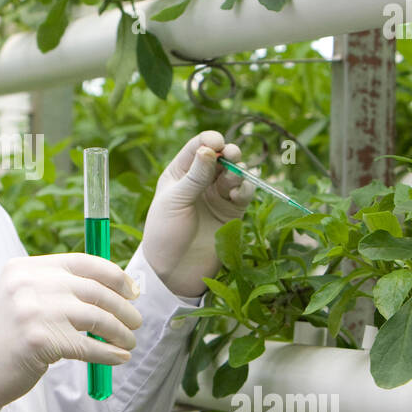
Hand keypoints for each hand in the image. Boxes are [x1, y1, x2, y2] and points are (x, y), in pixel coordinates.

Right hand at [0, 253, 142, 410]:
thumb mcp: (23, 298)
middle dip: (122, 307)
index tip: (131, 290)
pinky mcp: (38, 340)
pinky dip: (109, 353)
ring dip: (120, 331)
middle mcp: (28, 284)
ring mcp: (33, 311)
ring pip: (95, 317)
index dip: (114, 275)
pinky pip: (88, 345)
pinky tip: (119, 357)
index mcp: (25, 268)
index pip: (82, 262)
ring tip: (129, 341)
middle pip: (94, 289)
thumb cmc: (7, 336)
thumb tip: (113, 289)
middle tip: (136, 321)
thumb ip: (58, 288)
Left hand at [141, 131, 255, 298]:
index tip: (218, 143)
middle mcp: (199, 181)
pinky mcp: (231, 212)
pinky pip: (244, 193)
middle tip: (232, 156)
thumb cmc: (165, 233)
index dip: (210, 140)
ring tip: (232, 181)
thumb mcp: (175, 201)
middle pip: (220, 157)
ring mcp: (216, 196)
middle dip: (229, 153)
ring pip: (234, 173)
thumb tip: (209, 148)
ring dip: (237, 172)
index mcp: (178, 173)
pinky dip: (245, 189)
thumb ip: (195, 176)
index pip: (197, 147)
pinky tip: (239, 194)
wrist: (174, 271)